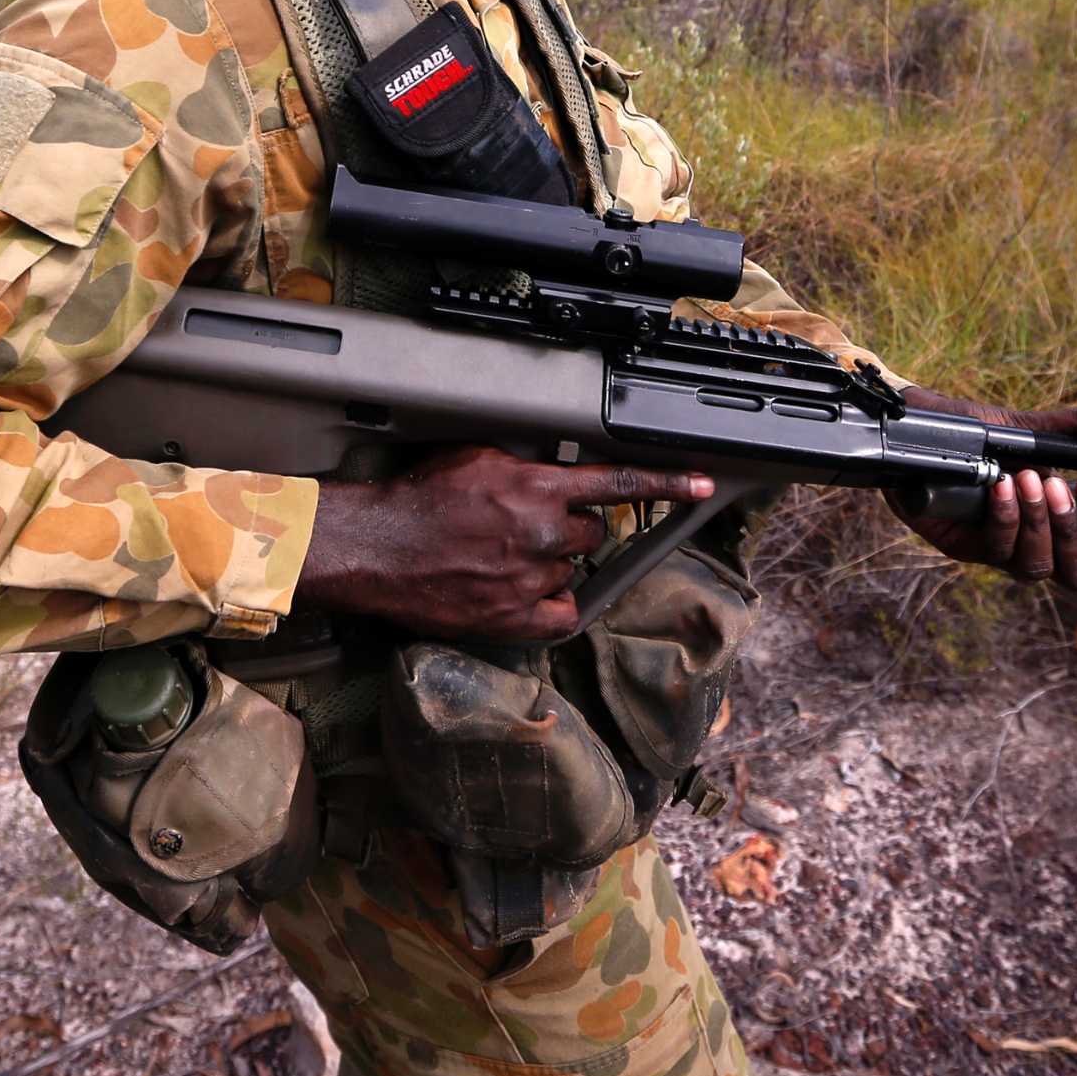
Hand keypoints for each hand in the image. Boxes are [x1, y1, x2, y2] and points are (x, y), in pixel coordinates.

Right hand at [296, 446, 712, 643]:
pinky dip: (551, 604)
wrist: (376, 547)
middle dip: (567, 528)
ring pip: (570, 571)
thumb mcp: (476, 457)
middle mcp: (542, 534)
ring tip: (504, 556)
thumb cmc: (416, 499)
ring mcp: (530, 580)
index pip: (619, 484)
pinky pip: (559, 614)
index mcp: (537, 488)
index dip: (666, 485)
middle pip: (590, 532)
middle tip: (528, 526)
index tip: (700, 486)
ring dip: (550, 564)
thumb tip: (553, 468)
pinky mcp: (513, 618)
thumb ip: (526, 464)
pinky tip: (527, 592)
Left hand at [888, 389, 1076, 592]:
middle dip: (1075, 533)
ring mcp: (1003, 548)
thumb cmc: (981, 432)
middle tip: (1062, 488)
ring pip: (1037, 569)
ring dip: (1038, 524)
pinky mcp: (967, 547)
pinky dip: (1004, 517)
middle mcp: (1038, 540)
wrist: (919, 427)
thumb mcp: (1035, 425)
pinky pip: (997, 550)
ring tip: (1027, 479)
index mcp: (1063, 515)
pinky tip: (999, 486)